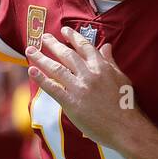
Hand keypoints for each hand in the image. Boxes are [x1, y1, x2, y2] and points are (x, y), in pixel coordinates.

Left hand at [26, 28, 138, 149]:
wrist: (126, 127)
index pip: (84, 47)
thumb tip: (106, 46)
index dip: (73, 37)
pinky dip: (42, 79)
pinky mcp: (72, 103)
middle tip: (43, 37)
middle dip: (53, 44)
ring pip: (56, 69)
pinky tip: (32, 70)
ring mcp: (79, 88)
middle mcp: (89, 74)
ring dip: (41, 58)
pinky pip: (53, 89)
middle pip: (67, 55)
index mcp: (102, 67)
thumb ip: (111, 62)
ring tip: (30, 50)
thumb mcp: (122, 78)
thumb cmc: (126, 104)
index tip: (64, 31)